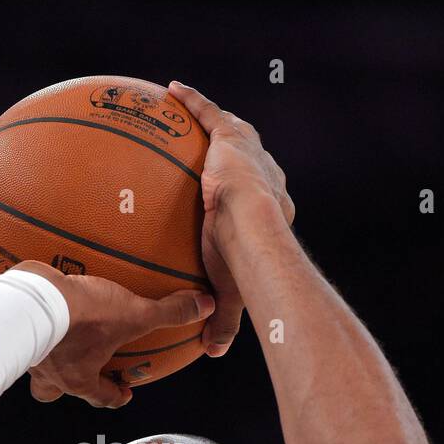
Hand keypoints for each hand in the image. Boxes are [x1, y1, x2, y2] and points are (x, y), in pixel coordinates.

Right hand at [0, 261, 214, 408]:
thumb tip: (206, 306)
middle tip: (72, 371)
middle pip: (52, 391)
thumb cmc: (81, 317)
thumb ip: (168, 311)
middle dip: (62, 385)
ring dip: (21, 352)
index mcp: (78, 375)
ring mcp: (17, 353)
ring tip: (23, 334)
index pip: (102, 394)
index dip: (116, 396)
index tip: (126, 393)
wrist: (30, 304)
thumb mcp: (132, 312)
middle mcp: (47, 371)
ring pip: (18, 361)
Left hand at [168, 80, 294, 357]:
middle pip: (252, 164)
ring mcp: (251, 153)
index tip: (236, 201)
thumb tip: (213, 353)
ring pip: (231, 133)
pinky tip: (171, 90)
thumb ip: (222, 320)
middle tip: (219, 160)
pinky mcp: (231, 136)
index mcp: (272, 210)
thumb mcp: (230, 293)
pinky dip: (192, 101)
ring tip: (191, 113)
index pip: (264, 202)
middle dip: (239, 158)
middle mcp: (268, 177)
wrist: (252, 227)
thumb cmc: (246, 263)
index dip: (254, 200)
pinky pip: (208, 113)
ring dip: (215, 122)